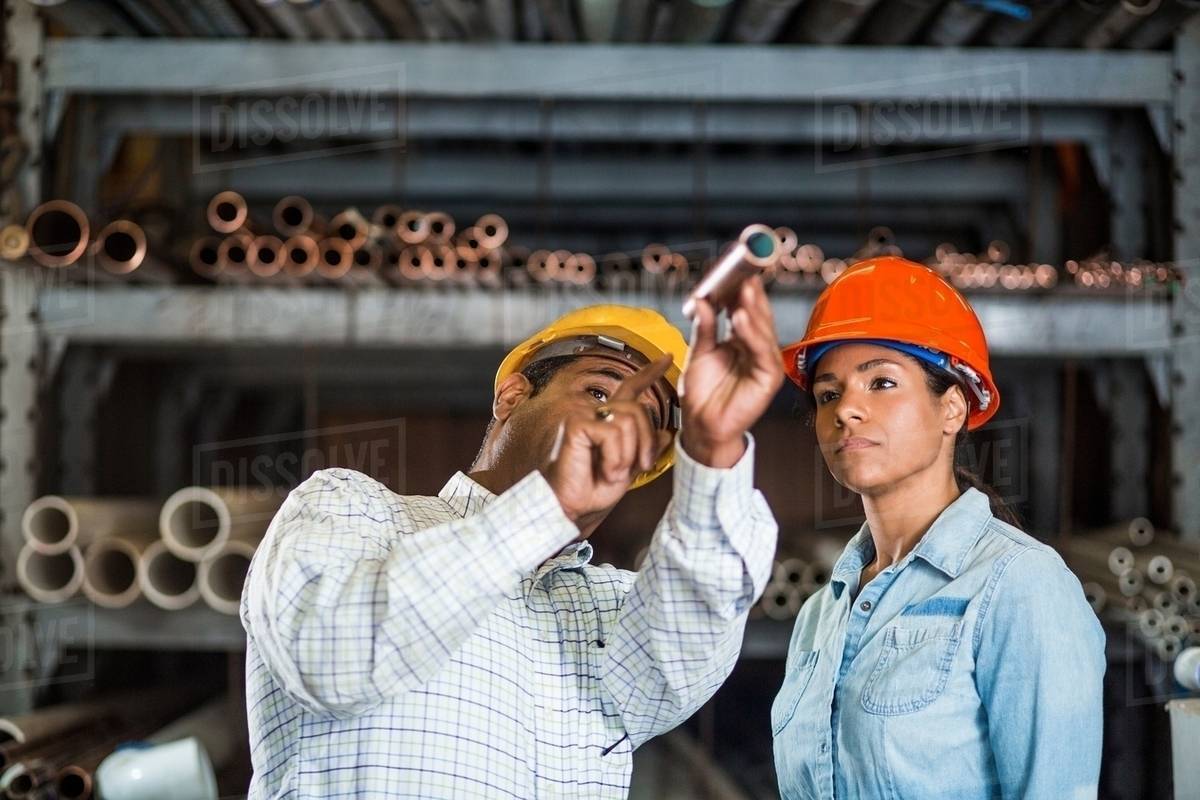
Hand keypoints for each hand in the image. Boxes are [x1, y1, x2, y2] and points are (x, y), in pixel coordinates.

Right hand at [542, 356, 674, 534]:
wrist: (571, 509)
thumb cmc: (591, 492)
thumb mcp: (628, 469)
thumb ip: (644, 448)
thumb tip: (664, 434)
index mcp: (607, 422)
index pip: (631, 389)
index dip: (649, 373)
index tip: (667, 358)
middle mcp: (594, 414)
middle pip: (638, 409)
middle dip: (645, 441)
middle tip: (639, 466)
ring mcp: (584, 416)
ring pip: (628, 420)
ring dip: (627, 454)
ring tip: (612, 472)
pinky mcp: (577, 424)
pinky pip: (612, 432)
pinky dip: (614, 457)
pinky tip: (602, 469)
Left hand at [680, 275, 783, 467]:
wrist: (701, 427)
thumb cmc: (702, 393)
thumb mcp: (698, 353)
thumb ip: (704, 327)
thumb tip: (701, 299)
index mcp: (741, 340)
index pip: (744, 308)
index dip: (740, 288)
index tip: (733, 267)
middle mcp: (755, 348)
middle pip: (757, 315)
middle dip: (751, 292)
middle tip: (743, 270)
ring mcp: (764, 362)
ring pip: (762, 330)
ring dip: (753, 309)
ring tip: (743, 290)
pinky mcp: (768, 378)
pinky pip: (762, 352)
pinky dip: (752, 335)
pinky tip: (741, 319)